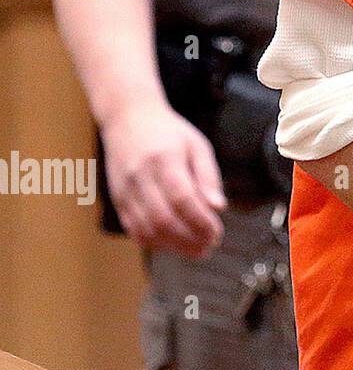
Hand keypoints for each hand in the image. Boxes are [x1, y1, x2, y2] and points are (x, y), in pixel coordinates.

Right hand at [99, 98, 225, 257]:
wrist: (128, 120)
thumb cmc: (169, 133)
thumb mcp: (198, 146)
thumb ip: (208, 177)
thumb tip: (218, 208)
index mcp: (164, 159)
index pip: (183, 199)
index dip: (200, 222)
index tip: (217, 233)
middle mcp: (140, 176)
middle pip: (163, 219)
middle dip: (189, 239)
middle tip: (209, 246)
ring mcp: (124, 190)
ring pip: (147, 229)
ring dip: (173, 246)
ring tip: (196, 249)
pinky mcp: (117, 200)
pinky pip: (134, 229)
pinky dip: (155, 242)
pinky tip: (173, 243)